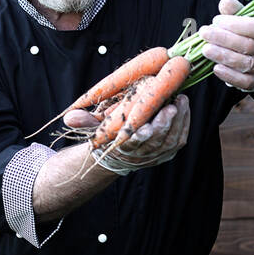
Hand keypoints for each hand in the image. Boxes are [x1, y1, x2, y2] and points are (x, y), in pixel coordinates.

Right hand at [64, 95, 190, 174]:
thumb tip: (69, 117)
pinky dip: (184, 121)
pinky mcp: (170, 150)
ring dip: (178, 120)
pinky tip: (184, 105)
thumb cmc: (110, 134)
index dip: (141, 136)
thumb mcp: (96, 129)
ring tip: (180, 100)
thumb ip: (85, 122)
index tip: (145, 127)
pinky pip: (181, 137)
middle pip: (157, 141)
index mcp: (125, 149)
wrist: (121, 153)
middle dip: (164, 124)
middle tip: (170, 106)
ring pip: (172, 140)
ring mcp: (159, 154)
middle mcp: (144, 154)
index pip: (134, 144)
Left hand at [199, 0, 253, 92]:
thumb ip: (235, 10)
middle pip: (249, 46)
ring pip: (246, 64)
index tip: (216, 20)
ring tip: (205, 49)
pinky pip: (245, 82)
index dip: (236, 24)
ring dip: (223, 56)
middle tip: (204, 32)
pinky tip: (215, 68)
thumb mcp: (245, 19)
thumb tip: (225, 3)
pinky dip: (229, 76)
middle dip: (223, 39)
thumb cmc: (249, 34)